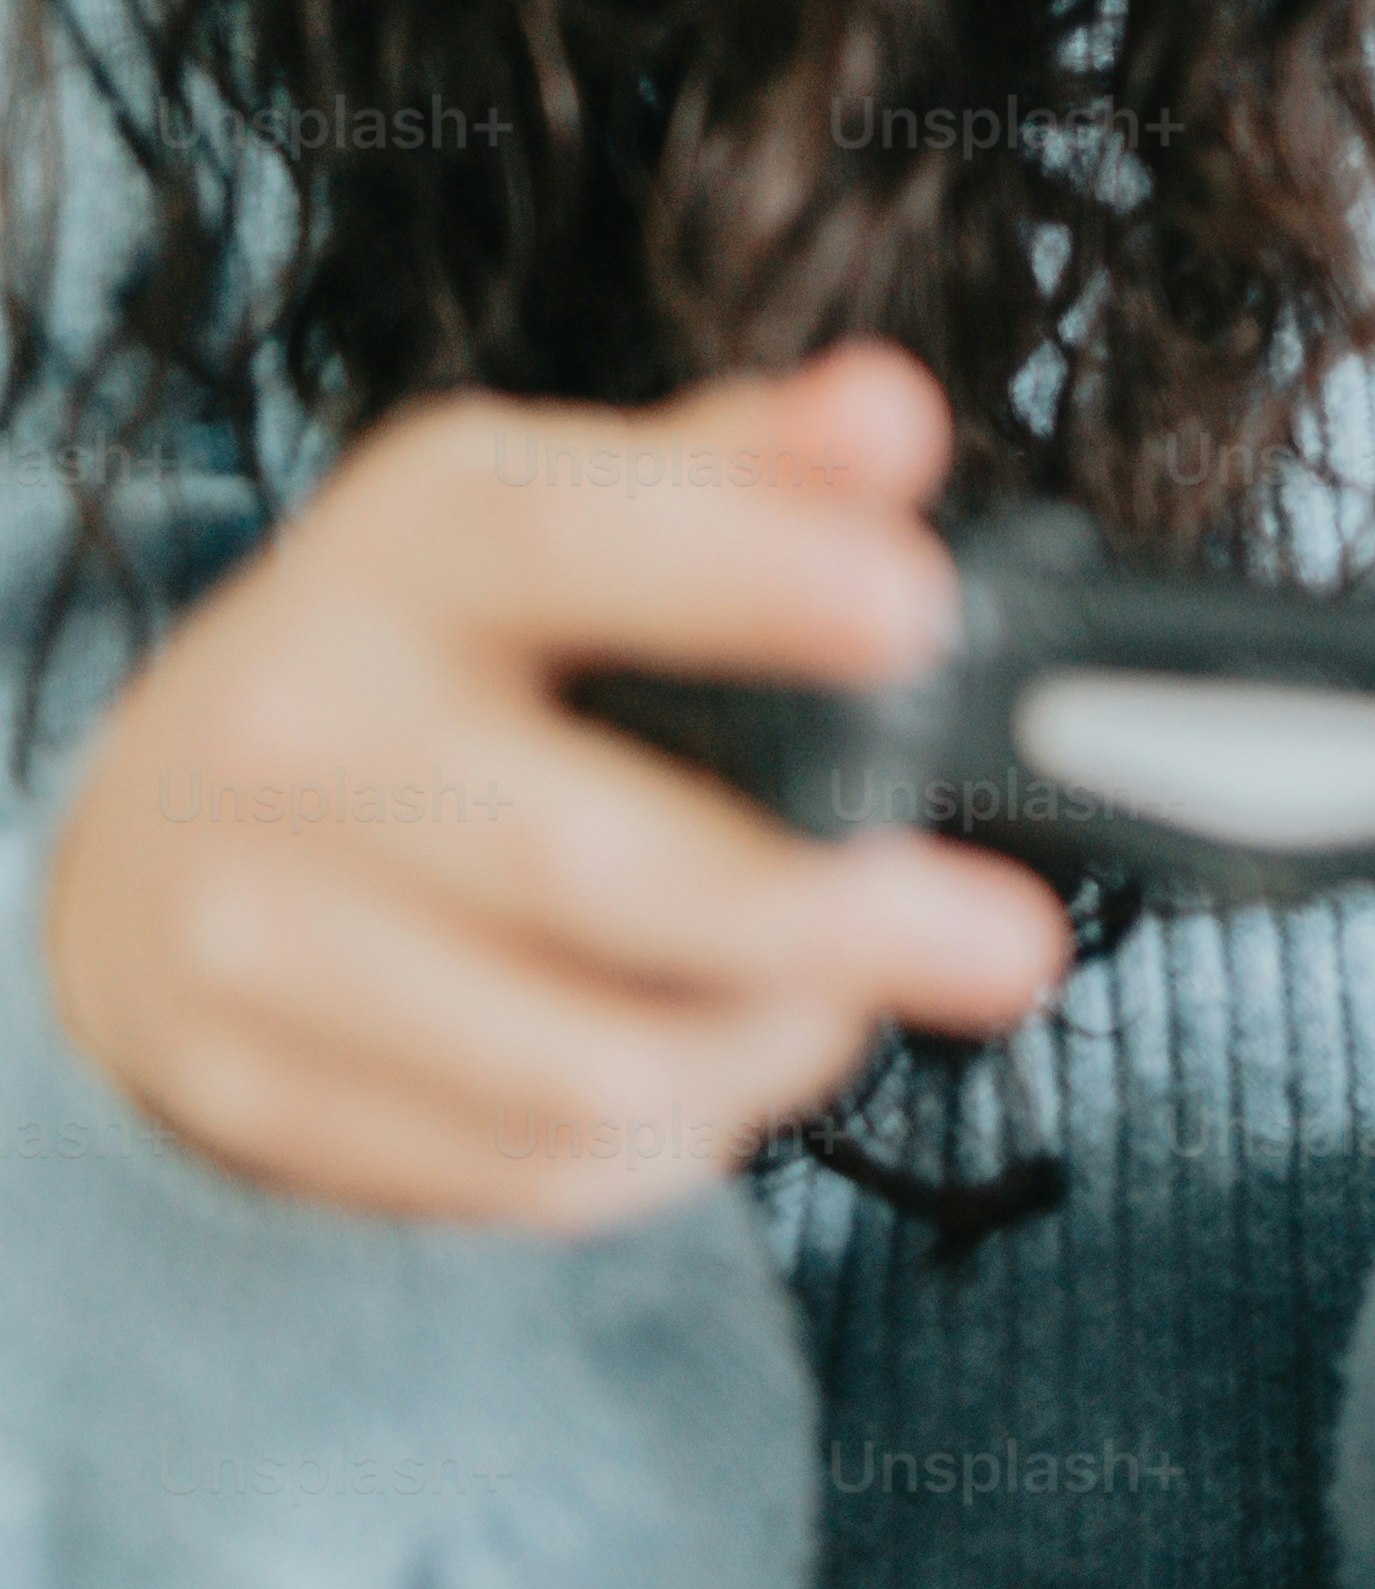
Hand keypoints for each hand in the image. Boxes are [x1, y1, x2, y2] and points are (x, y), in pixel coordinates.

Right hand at [39, 347, 1074, 1227]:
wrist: (150, 829)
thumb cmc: (428, 650)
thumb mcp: (562, 508)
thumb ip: (747, 467)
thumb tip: (890, 420)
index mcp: (407, 554)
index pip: (571, 546)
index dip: (749, 576)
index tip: (913, 608)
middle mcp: (300, 732)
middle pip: (596, 864)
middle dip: (838, 919)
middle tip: (1009, 946)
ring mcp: (255, 929)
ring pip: (582, 1058)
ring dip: (769, 1049)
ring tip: (843, 1000)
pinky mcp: (247, 1091)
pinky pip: (521, 1167)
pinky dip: (664, 1141)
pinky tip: (707, 1074)